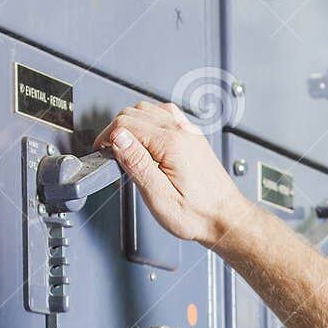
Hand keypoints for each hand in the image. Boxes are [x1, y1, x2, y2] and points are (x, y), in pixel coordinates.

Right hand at [92, 102, 253, 249]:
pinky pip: (164, 114)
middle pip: (134, 112)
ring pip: (148, 108)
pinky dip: (148, 120)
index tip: (101, 152)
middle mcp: (181, 132)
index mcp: (172, 144)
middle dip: (116, 129)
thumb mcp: (160, 197)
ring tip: (125, 147)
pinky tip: (145, 138)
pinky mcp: (191, 136)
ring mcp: (188, 131)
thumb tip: (118, 138)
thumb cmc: (198, 215)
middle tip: (110, 152)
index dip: (107, 137)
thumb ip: (137, 165)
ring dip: (131, 123)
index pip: (125, 124)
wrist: (225, 218)